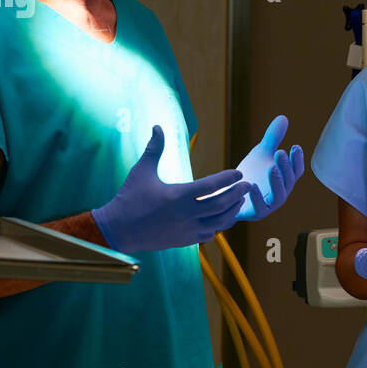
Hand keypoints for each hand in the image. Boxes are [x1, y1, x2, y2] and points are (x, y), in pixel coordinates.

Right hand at [92, 125, 252, 252]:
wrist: (118, 230)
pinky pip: (210, 234)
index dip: (228, 179)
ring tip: (240, 200)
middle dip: (238, 194)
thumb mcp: (141, 171)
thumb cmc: (129, 198)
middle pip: (221, 204)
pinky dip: (219, 225)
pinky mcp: (185, 241)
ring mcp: (187, 230)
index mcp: (177, 195)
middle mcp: (185, 214)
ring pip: (220, 223)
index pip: (211, 186)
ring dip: (233, 211)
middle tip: (247, 185)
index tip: (238, 173)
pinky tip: (224, 217)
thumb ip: (154, 149)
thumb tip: (158, 126)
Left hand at [235, 115, 304, 221]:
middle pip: (289, 181)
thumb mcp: (261, 153)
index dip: (297, 160)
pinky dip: (257, 198)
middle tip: (280, 152)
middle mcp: (281, 192)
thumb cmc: (251, 172)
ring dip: (277, 183)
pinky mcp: (256, 213)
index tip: (295, 146)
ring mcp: (269, 204)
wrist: (230, 193)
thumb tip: (283, 117)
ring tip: (272, 168)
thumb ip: (272, 138)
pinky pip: (260, 208)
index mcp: (285, 179)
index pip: (296, 170)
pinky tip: (251, 185)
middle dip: (285, 167)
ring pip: (278, 196)